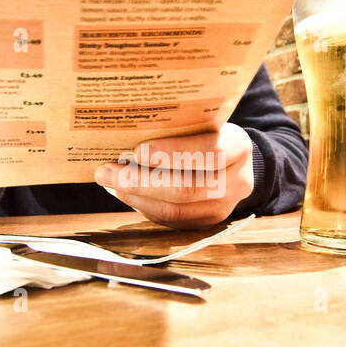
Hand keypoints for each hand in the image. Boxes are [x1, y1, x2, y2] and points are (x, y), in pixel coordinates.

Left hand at [94, 124, 254, 228]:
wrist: (237, 163)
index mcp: (239, 147)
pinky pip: (170, 220)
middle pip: (187, 188)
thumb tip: (126, 135)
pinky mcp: (207, 223)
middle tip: (106, 171)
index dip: (172, 152)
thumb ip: (178, 128)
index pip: (210, 151)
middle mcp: (237, 181)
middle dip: (140, 181)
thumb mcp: (204, 123)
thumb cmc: (210, 135)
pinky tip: (125, 193)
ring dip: (136, 197)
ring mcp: (223, 208)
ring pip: (175, 210)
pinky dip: (143, 206)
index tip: (137, 150)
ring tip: (110, 182)